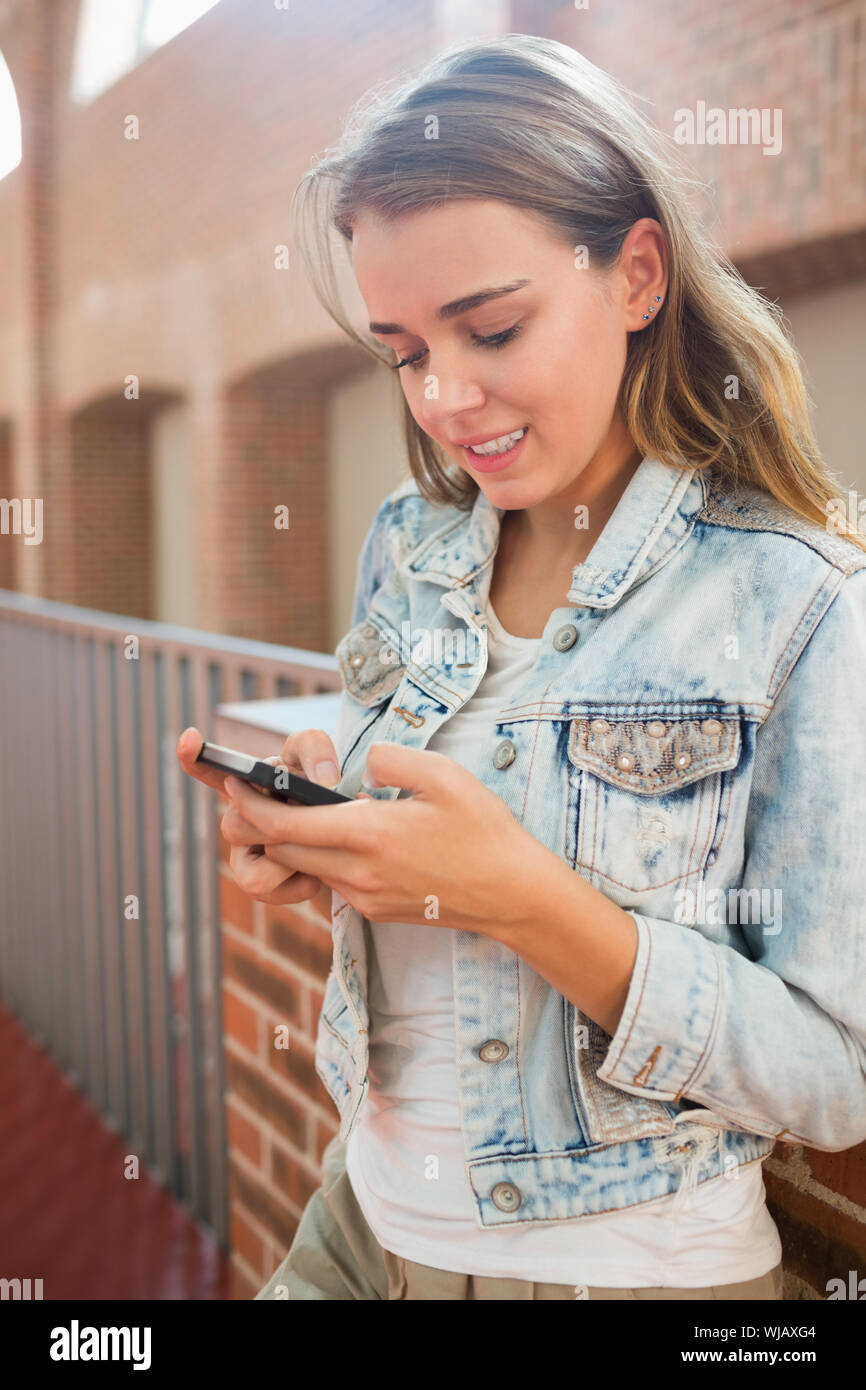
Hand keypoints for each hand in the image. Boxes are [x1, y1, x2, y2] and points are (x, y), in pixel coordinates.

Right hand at [175, 724, 344, 911]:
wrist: (343, 845)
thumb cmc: (322, 798)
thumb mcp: (321, 762)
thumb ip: (316, 750)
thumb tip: (323, 779)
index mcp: (247, 784)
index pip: (210, 768)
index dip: (194, 756)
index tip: (190, 738)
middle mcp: (236, 819)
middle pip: (235, 825)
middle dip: (274, 825)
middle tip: (308, 816)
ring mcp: (241, 855)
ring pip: (250, 856)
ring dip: (290, 852)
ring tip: (315, 845)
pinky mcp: (257, 885)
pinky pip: (267, 884)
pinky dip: (300, 877)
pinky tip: (314, 870)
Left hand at [222, 740, 549, 935]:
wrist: (511, 894)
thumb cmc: (483, 830)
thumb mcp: (443, 776)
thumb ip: (391, 761)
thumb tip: (362, 765)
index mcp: (369, 834)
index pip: (284, 824)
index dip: (250, 805)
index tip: (234, 784)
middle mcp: (358, 872)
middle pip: (281, 849)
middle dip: (260, 823)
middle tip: (256, 793)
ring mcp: (364, 896)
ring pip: (305, 865)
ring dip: (294, 840)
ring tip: (303, 808)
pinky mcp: (374, 910)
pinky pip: (333, 880)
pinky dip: (323, 856)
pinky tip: (346, 835)